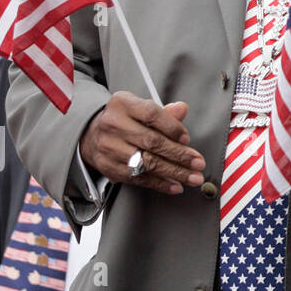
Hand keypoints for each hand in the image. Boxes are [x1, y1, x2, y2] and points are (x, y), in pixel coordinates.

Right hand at [79, 91, 204, 193]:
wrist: (92, 134)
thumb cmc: (125, 119)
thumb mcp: (140, 108)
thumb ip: (164, 112)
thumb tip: (182, 109)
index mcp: (123, 104)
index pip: (151, 115)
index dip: (172, 127)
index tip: (187, 139)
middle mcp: (113, 125)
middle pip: (151, 142)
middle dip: (179, 155)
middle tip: (198, 163)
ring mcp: (109, 148)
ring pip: (146, 163)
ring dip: (174, 172)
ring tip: (193, 177)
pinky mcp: (109, 168)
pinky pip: (138, 178)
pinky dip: (160, 183)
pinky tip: (176, 186)